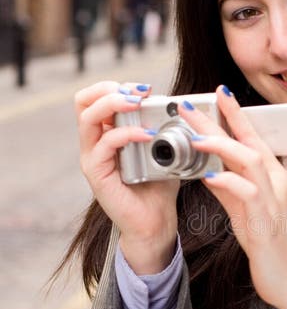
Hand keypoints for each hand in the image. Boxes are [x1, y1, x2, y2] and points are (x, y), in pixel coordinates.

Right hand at [75, 81, 178, 272]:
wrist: (156, 222)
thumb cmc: (159, 187)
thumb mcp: (164, 149)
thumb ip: (165, 127)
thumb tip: (181, 104)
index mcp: (106, 133)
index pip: (95, 97)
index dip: (117, 86)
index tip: (145, 88)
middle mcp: (94, 143)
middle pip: (84, 101)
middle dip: (112, 88)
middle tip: (139, 93)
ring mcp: (92, 158)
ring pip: (87, 117)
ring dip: (114, 104)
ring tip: (138, 104)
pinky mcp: (96, 174)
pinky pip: (104, 144)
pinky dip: (126, 134)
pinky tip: (147, 135)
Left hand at [178, 86, 286, 308]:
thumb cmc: (272, 246)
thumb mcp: (246, 212)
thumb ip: (229, 189)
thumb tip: (207, 169)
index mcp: (275, 177)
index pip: (254, 137)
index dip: (235, 114)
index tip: (217, 93)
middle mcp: (278, 183)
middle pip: (249, 141)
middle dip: (219, 121)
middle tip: (189, 106)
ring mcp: (275, 201)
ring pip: (251, 160)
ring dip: (221, 145)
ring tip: (195, 137)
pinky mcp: (267, 222)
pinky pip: (248, 194)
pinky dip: (228, 181)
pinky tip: (208, 176)